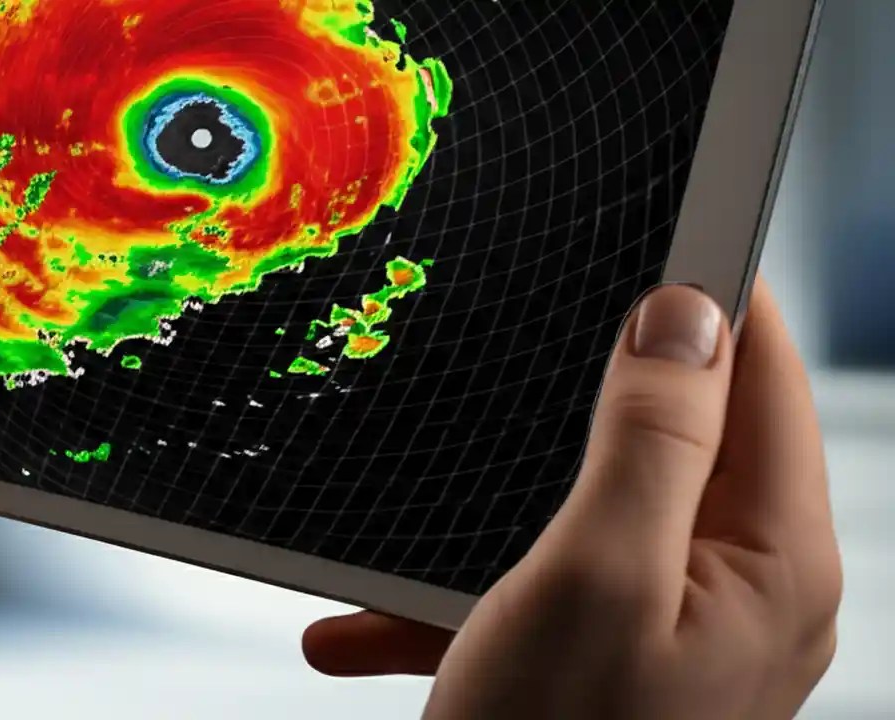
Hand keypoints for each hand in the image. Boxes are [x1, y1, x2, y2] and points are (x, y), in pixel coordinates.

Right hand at [306, 281, 841, 719]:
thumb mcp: (597, 573)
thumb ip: (654, 434)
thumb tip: (688, 307)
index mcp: (770, 557)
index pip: (761, 372)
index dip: (705, 289)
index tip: (640, 226)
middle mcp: (733, 587)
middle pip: (663, 436)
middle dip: (570, 401)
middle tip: (502, 354)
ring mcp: (665, 629)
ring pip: (574, 514)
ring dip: (481, 516)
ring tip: (406, 521)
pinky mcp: (597, 661)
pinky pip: (526, 594)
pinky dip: (445, 602)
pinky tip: (359, 628)